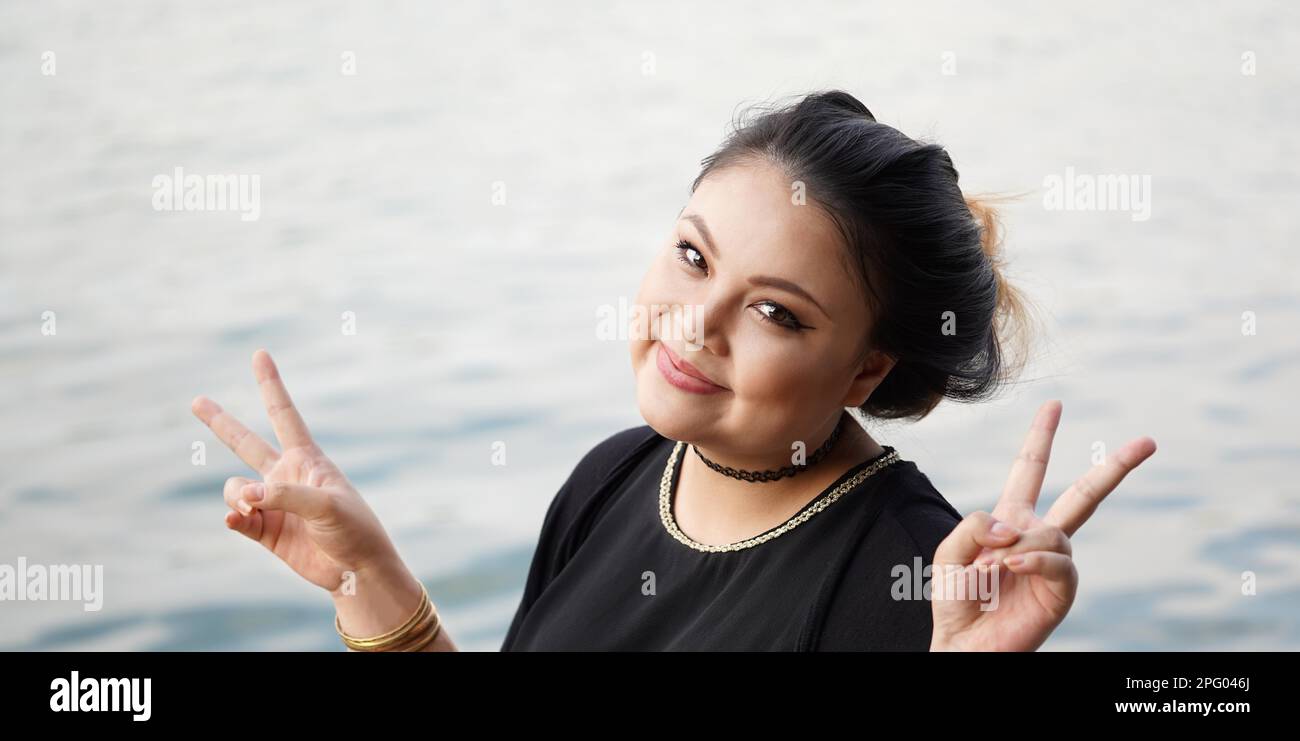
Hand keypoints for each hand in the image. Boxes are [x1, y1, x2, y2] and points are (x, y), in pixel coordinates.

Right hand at [191, 349, 401, 591]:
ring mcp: (273, 504)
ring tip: (255, 508)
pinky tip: (238, 519)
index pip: (283, 414)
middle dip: (221, 422)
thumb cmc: (354, 529)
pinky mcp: (265, 531)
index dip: (270, 384)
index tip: (260, 354)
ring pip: (235, 488)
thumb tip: (243, 496)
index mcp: (307, 459)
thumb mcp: (326, 504)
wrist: (358, 570)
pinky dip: (234, 518)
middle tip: (196, 400)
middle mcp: (285, 476)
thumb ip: (284, 495)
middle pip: (245, 442)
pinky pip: (236, 518)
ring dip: (238, 496)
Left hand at [929, 400, 1156, 650]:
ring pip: (1053, 531)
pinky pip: (1058, 561)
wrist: (965, 644)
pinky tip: (1010, 566)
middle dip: (1115, 467)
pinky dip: (1031, 559)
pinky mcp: (1062, 591)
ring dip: (1017, 544)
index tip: (1055, 405)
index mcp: (1010, 519)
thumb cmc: (957, 599)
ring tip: (990, 568)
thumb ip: (975, 525)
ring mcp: (1054, 564)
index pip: (1029, 470)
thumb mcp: (950, 552)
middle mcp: (1038, 537)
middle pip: (1084, 495)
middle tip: (1148, 441)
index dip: (1041, 437)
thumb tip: (1013, 524)